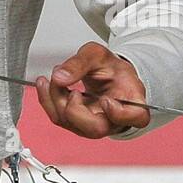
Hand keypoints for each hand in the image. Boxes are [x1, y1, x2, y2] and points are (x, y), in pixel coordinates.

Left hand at [35, 41, 150, 138]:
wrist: (104, 74)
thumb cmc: (109, 67)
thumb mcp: (96, 54)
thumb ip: (80, 62)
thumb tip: (60, 77)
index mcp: (132, 101)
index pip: (137, 118)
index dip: (120, 113)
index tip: (106, 100)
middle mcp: (114, 119)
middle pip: (96, 129)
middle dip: (74, 108)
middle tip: (71, 89)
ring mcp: (94, 124)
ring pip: (72, 124)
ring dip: (55, 99)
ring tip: (54, 77)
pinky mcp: (77, 123)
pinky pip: (59, 119)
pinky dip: (47, 100)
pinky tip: (45, 84)